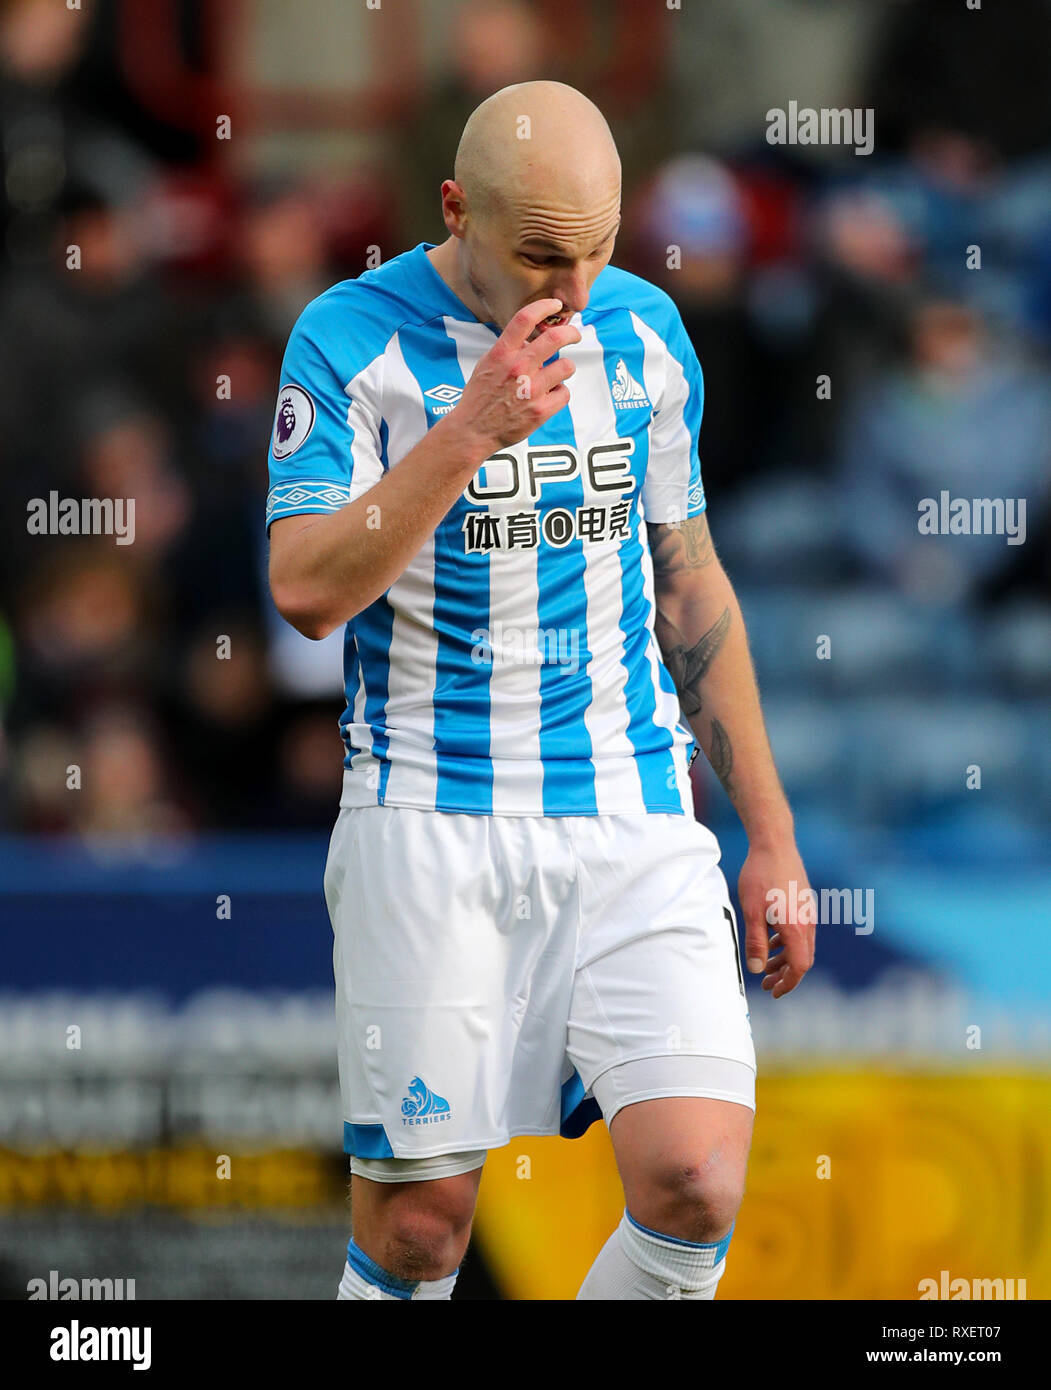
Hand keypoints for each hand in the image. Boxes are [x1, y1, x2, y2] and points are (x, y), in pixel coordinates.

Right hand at [451, 298, 580, 453]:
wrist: (473, 431)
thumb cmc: (480, 397)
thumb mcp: (487, 364)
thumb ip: (509, 349)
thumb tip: (533, 339)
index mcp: (502, 354)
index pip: (525, 319)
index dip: (544, 306)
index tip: (555, 304)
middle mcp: (518, 368)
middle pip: (555, 338)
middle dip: (572, 333)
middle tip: (575, 335)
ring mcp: (530, 390)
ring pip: (566, 366)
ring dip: (565, 368)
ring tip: (556, 375)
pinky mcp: (540, 410)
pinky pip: (565, 393)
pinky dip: (560, 393)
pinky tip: (549, 396)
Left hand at [737, 842, 815, 998]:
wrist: (774, 844)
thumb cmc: (760, 876)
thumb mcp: (752, 912)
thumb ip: (756, 943)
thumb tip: (757, 969)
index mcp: (797, 927)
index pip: (800, 966)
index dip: (788, 983)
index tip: (773, 992)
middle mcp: (807, 922)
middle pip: (802, 958)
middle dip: (785, 975)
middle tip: (766, 984)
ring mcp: (807, 912)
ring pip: (800, 945)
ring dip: (784, 959)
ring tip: (765, 965)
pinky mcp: (803, 903)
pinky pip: (798, 931)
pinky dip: (786, 942)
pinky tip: (770, 940)